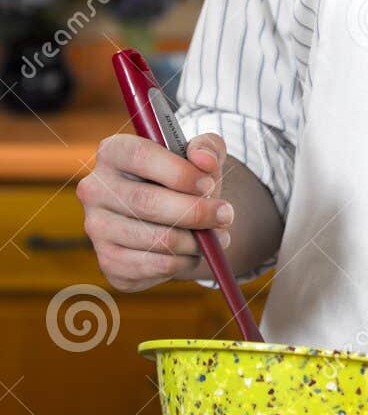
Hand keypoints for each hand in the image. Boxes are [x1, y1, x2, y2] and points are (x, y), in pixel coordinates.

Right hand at [78, 130, 232, 290]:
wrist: (175, 216)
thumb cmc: (187, 179)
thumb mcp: (202, 154)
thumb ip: (208, 148)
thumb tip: (204, 162)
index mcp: (113, 152)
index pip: (140, 156)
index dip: (178, 172)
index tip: (209, 185)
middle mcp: (95, 189)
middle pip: (146, 202)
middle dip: (195, 211)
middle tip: (226, 215)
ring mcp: (97, 228)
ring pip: (153, 238)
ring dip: (194, 241)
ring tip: (217, 236)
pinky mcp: (108, 262)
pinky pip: (152, 266)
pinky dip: (183, 262)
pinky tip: (195, 252)